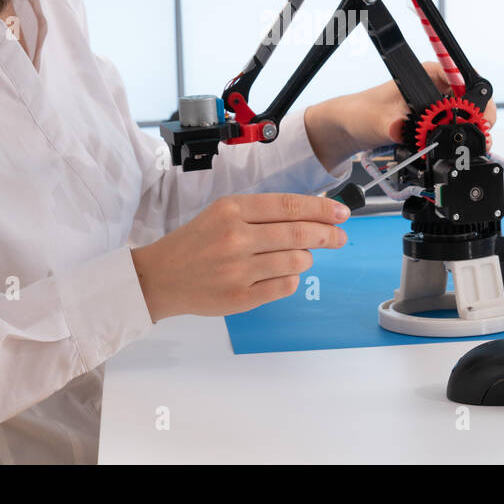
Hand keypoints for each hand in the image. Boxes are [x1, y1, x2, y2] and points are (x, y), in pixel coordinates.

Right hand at [128, 193, 349, 321]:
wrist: (161, 276)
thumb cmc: (197, 241)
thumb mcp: (223, 212)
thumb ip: (263, 211)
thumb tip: (312, 211)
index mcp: (232, 210)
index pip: (290, 206)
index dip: (322, 209)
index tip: (341, 213)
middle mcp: (236, 238)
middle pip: (299, 234)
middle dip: (328, 234)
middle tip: (339, 236)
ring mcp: (238, 270)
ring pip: (296, 262)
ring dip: (307, 258)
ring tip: (302, 256)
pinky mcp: (240, 298)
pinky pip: (284, 286)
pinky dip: (292, 278)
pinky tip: (285, 272)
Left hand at [304, 60, 497, 172]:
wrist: (352, 126)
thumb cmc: (362, 113)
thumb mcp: (377, 121)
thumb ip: (392, 126)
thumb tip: (402, 130)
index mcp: (428, 74)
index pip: (465, 78)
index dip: (477, 98)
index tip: (479, 119)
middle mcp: (437, 85)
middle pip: (473, 98)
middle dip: (478, 120)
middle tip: (477, 140)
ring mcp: (438, 102)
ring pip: (468, 115)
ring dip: (469, 132)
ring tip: (463, 147)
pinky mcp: (435, 118)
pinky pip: (455, 127)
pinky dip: (457, 140)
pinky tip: (450, 149)